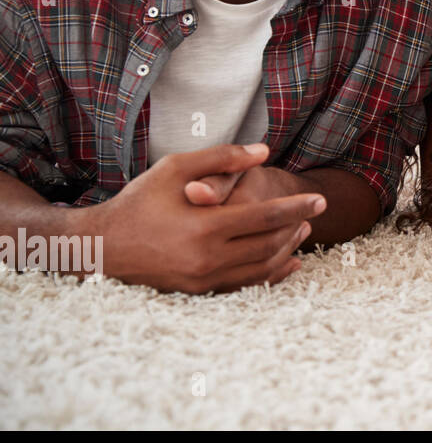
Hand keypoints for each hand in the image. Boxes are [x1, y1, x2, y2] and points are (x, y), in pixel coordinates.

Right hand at [84, 143, 326, 293]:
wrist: (101, 246)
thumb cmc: (138, 202)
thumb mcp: (175, 169)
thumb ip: (221, 158)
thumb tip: (263, 151)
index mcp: (204, 227)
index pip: (265, 217)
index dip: (296, 207)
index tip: (320, 199)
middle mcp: (207, 258)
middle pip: (268, 244)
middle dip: (296, 227)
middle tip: (314, 212)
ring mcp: (203, 279)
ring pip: (261, 268)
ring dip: (287, 249)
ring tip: (302, 230)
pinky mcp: (199, 291)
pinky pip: (246, 285)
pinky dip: (271, 274)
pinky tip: (287, 262)